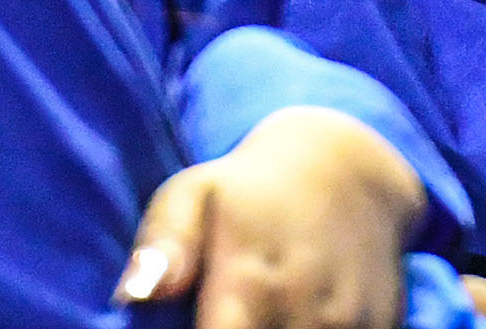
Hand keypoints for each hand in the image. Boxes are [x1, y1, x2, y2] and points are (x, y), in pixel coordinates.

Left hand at [118, 105, 425, 326]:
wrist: (350, 172)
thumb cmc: (251, 192)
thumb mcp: (195, 193)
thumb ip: (164, 245)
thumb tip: (134, 295)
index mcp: (249, 281)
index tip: (195, 327)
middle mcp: (303, 310)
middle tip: (224, 316)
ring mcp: (348, 324)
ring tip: (260, 316)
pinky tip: (295, 320)